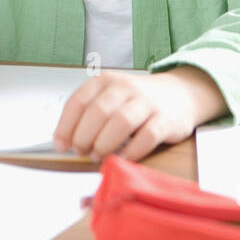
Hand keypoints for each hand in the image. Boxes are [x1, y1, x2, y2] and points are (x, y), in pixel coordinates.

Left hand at [52, 66, 226, 161]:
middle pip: (98, 112)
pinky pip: (147, 137)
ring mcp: (147, 102)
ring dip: (105, 144)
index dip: (66, 126)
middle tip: (81, 152)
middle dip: (85, 136)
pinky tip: (122, 158)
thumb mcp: (109, 98)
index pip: (79, 101)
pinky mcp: (165, 120)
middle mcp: (125, 87)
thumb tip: (64, 141)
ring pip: (121, 122)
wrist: (178, 94)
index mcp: (105, 81)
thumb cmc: (136, 101)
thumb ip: (88, 115)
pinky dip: (131, 151)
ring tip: (98, 156)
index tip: (61, 145)